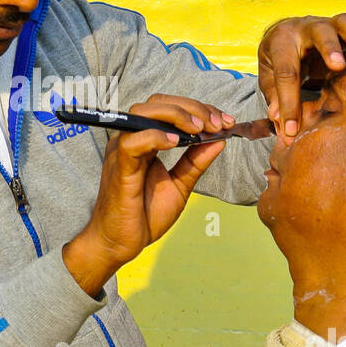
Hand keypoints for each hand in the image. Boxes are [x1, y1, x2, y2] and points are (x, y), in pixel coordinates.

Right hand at [63, 97, 225, 295]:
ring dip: (177, 115)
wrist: (120, 243)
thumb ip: (196, 162)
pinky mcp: (119, 167)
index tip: (227, 121)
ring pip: (144, 113)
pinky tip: (177, 142)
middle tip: (217, 124)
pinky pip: (132, 142)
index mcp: (146, 140)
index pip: (170, 109)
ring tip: (200, 129)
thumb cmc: (144, 215)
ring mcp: (123, 151)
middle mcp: (132, 139)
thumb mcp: (180, 185)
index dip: (199, 109)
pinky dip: (156, 137)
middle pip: (158, 103)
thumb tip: (220, 141)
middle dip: (192, 107)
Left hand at [257, 14, 345, 142]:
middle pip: (317, 33)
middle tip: (339, 66)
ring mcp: (325, 24)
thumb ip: (274, 97)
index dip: (289, 103)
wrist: (285, 33)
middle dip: (328, 49)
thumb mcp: (269, 78)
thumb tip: (278, 119)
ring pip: (342, 21)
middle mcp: (303, 28)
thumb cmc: (278, 61)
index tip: (292, 129)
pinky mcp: (342, 27)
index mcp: (280, 42)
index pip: (286, 73)